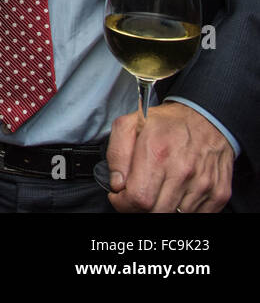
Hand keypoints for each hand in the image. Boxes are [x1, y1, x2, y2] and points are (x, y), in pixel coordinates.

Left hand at [106, 102, 232, 212]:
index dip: (123, 203)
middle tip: (138, 192)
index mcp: (157, 153)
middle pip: (155, 211)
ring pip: (174, 215)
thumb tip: (117, 184)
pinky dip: (181, 210)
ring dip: (161, 207)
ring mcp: (203, 184)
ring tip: (157, 190)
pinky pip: (196, 215)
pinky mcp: (218, 194)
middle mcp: (182, 171)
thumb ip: (116, 155)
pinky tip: (175, 193)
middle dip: (140, 207)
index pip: (138, 198)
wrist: (207, 118)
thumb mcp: (129, 124)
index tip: (120, 196)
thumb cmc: (167, 123)